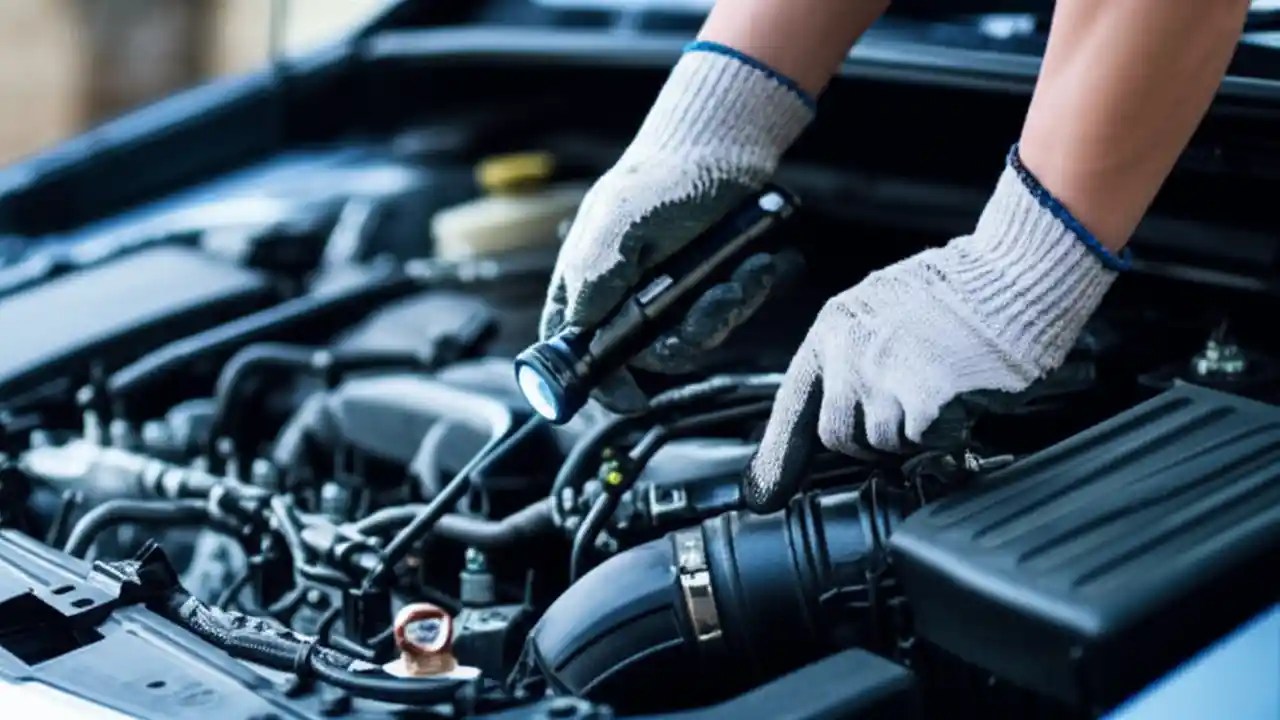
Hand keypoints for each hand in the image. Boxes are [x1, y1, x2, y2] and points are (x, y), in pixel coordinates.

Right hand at [540, 46, 812, 413]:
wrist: (718, 153)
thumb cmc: (658, 180)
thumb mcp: (618, 221)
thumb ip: (596, 273)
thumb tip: (581, 325)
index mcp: (585, 288)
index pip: (573, 351)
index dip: (597, 382)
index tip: (630, 398)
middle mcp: (623, 303)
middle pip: (645, 356)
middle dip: (686, 336)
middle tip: (715, 299)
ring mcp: (668, 302)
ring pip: (693, 341)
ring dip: (723, 311)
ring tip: (743, 271)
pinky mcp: (707, 295)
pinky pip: (725, 318)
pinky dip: (745, 294)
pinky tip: (758, 263)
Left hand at [743, 160, 1120, 511]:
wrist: (1019, 271)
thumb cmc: (966, 289)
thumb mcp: (887, 306)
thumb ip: (856, 353)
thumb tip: (841, 409)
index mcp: (835, 326)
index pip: (793, 403)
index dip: (779, 455)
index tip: (766, 492)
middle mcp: (849, 351)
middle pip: (839, 437)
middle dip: (873, 441)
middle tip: (912, 413)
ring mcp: (884, 376)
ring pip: (887, 445)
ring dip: (916, 434)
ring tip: (945, 387)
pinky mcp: (924, 400)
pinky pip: (928, 446)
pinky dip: (949, 434)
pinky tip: (965, 396)